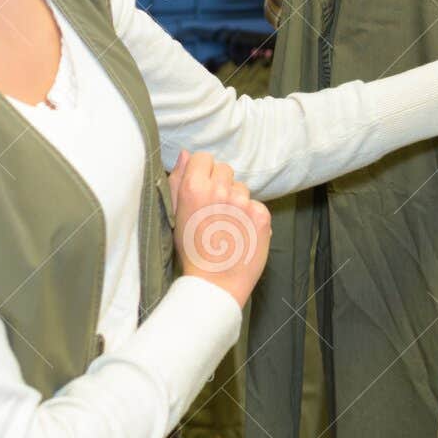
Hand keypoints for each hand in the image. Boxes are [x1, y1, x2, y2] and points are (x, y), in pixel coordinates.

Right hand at [168, 150, 271, 305]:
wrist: (214, 283)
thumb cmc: (191, 250)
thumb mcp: (175, 214)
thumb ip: (177, 180)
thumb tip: (186, 153)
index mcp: (193, 187)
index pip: (204, 158)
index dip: (203, 172)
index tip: (203, 189)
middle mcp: (219, 190)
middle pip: (225, 169)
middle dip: (221, 184)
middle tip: (215, 209)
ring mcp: (242, 202)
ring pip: (242, 187)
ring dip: (236, 200)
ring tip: (227, 224)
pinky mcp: (261, 215)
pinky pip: (256, 204)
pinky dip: (250, 216)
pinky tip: (241, 232)